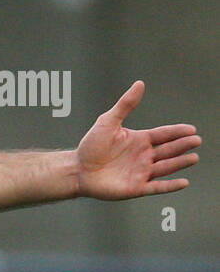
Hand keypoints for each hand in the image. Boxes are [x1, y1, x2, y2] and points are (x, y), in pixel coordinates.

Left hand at [74, 81, 200, 199]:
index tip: (191, 129)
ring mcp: (141, 172)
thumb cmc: (90, 146)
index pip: (163, 135)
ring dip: (180, 163)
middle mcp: (144, 156)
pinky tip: (183, 182)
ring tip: (193, 158)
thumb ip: (125, 105)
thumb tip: (139, 84)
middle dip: (182, 145)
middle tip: (196, 140)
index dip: (177, 132)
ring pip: (165, 167)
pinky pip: (156, 187)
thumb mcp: (108, 122)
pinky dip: (170, 186)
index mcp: (140, 140)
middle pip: (168, 150)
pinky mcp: (136, 187)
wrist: (77, 169)